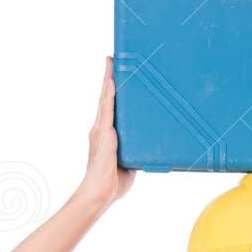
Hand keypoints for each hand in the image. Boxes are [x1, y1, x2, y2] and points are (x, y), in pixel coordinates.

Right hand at [77, 56, 135, 207]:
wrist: (101, 192)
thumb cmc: (113, 183)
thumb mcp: (130, 162)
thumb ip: (137, 151)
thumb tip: (151, 147)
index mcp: (106, 135)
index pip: (109, 108)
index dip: (110, 91)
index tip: (112, 76)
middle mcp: (101, 128)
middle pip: (105, 98)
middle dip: (108, 78)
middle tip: (111, 60)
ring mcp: (101, 129)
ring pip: (105, 99)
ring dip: (108, 79)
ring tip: (111, 62)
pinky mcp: (104, 132)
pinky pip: (108, 108)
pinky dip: (109, 93)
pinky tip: (112, 79)